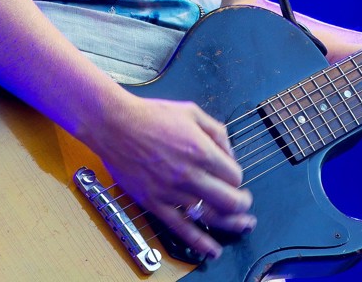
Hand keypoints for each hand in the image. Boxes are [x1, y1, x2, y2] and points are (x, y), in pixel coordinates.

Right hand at [101, 94, 255, 259]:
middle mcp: (190, 174)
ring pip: (210, 217)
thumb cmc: (152, 115)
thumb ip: (216, 131)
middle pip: (229, 201)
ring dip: (231, 224)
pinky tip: (213, 249)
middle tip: (244, 202)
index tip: (233, 176)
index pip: (234, 175)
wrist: (116, 125)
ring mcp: (172, 192)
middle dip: (242, 204)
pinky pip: (182, 229)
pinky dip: (200, 242)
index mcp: (201, 150)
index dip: (238, 177)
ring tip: (242, 225)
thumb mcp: (191, 112)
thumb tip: (229, 151)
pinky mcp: (155, 204)